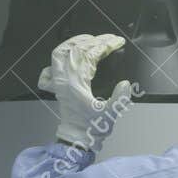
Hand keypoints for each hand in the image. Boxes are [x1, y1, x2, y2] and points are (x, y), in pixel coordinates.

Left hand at [38, 34, 133, 150]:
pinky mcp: (58, 84)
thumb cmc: (92, 128)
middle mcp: (64, 80)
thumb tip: (124, 83)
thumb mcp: (110, 114)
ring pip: (60, 53)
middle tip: (108, 38)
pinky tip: (70, 55)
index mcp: (75, 84)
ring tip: (90, 38)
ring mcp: (58, 81)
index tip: (117, 42)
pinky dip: (61, 57)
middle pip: (74, 49)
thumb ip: (119, 98)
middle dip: (93, 40)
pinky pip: (53, 65)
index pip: (88, 55)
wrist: (77, 138)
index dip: (104, 45)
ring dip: (74, 42)